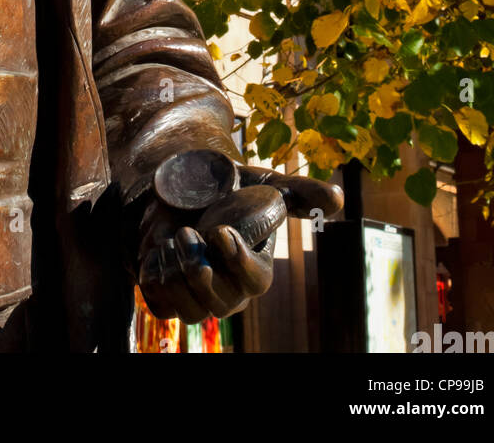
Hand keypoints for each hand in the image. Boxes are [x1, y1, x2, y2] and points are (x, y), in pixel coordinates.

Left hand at [135, 163, 342, 323]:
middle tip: (187, 232)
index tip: (220, 231)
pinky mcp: (168, 296)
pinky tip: (157, 251)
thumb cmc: (227, 190)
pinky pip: (160, 306)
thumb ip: (298, 191)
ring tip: (172, 238)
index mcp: (255, 267)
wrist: (180, 188)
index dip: (239, 262)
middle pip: (220, 304)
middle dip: (200, 272)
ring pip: (190, 310)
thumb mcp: (261, 183)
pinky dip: (155, 279)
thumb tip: (338, 197)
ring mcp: (198, 297)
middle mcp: (229, 290)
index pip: (256, 281)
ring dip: (176, 274)